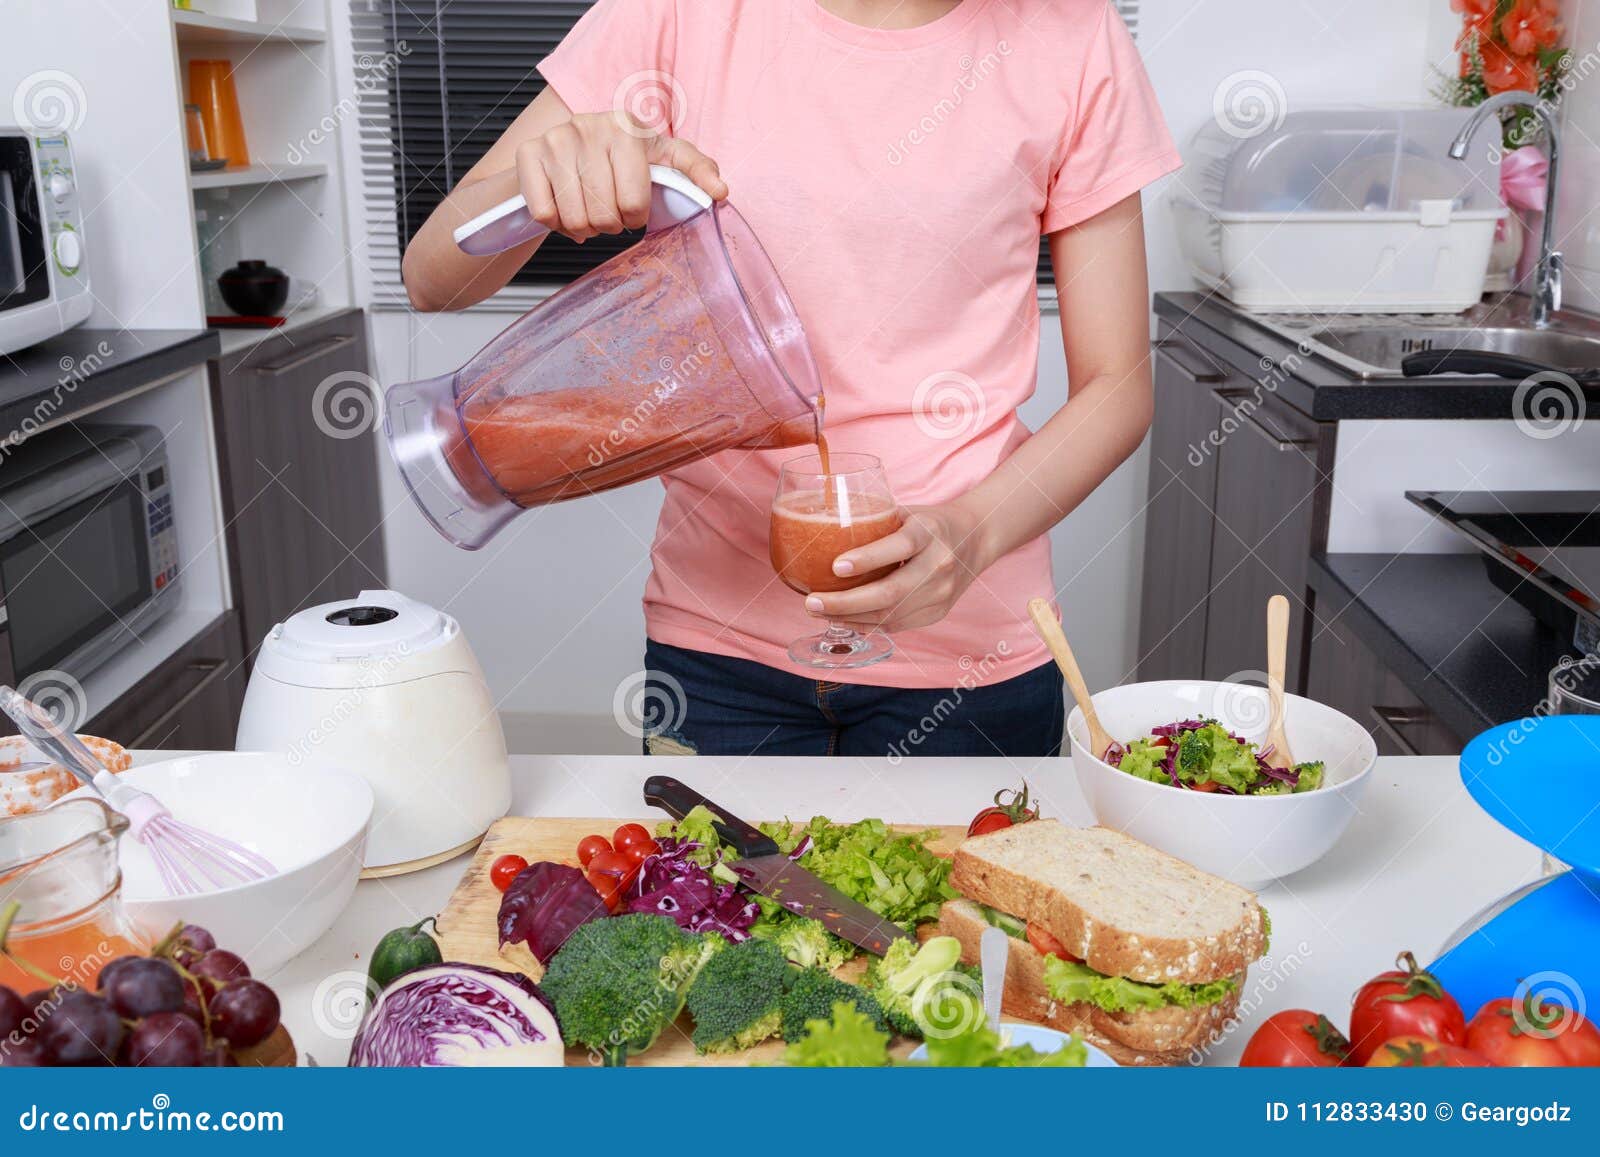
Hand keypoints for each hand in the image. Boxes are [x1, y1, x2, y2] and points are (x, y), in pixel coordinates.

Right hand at [515, 112, 726, 241]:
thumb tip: (722, 191)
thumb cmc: (620, 158)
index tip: (632, 207)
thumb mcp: (661, 158)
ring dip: (582, 227)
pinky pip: (544, 213)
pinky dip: (555, 223)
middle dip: (608, 224)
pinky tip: (563, 208)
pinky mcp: (527, 153)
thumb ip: (695, 171)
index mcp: (627, 126)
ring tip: (587, 210)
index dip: (635, 217)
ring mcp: (555, 138)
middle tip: (608, 211)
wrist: (563, 149)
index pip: (634, 203)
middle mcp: (589, 125)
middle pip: (603, 215)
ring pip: (573, 218)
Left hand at [803, 503, 991, 633]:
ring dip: (848, 617)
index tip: (835, 566)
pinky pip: (895, 625)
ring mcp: (941, 594)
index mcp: (930, 532)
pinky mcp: (936, 613)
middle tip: (811, 601)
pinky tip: (840, 618)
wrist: (976, 540)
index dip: (867, 558)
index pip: (900, 546)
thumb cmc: (930, 523)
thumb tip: (822, 532)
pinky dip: (864, 624)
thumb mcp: (907, 512)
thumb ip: (874, 524)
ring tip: (817, 611)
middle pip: (891, 593)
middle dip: (845, 602)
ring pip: (889, 615)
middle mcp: (939, 565)